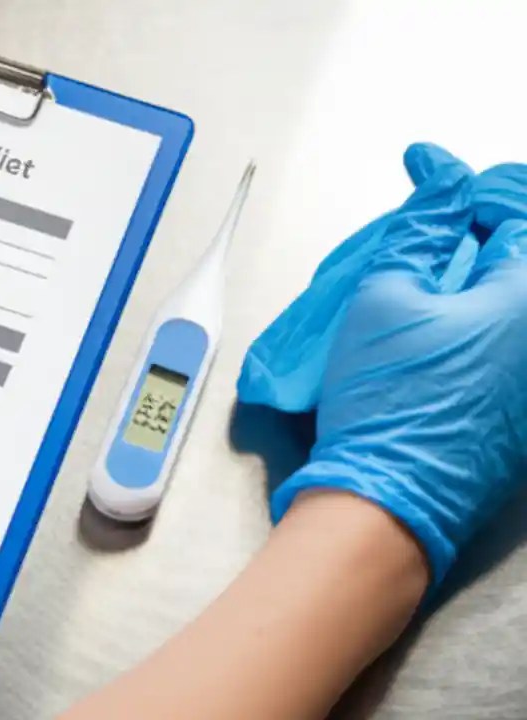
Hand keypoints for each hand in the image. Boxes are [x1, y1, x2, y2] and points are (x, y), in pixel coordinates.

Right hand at [271, 145, 526, 588]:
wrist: (391, 498)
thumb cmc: (385, 397)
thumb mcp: (385, 295)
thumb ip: (423, 228)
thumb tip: (444, 180)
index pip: (514, 210)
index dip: (467, 183)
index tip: (424, 167)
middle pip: (523, 256)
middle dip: (491, 221)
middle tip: (445, 209)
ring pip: (517, 299)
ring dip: (491, 268)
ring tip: (445, 258)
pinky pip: (515, 341)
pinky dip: (492, 310)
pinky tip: (452, 311)